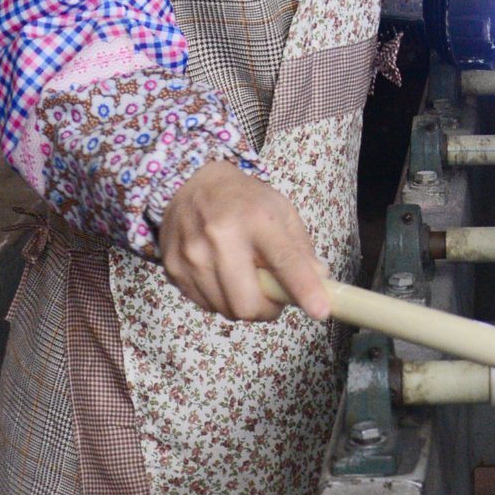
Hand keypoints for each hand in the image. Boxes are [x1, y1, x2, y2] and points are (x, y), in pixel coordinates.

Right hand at [158, 160, 329, 320]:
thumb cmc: (244, 200)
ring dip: (245, 304)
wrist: (191, 184)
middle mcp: (220, 237)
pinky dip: (222, 299)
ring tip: (247, 278)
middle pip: (248, 303)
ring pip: (227, 310)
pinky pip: (206, 305)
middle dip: (269, 309)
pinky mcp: (173, 269)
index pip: (284, 262)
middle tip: (275, 295)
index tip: (320, 310)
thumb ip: (301, 249)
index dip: (304, 290)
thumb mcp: (281, 211)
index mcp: (256, 219)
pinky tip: (224, 275)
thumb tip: (319, 279)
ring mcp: (192, 255)